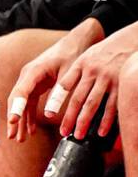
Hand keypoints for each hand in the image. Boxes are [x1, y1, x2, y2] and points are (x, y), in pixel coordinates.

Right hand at [5, 20, 101, 143]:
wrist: (76, 42)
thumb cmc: (72, 55)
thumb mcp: (68, 74)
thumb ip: (59, 93)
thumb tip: (51, 115)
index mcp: (33, 71)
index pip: (20, 92)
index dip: (16, 108)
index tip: (13, 122)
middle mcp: (28, 76)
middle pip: (16, 100)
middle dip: (14, 119)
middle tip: (13, 137)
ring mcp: (31, 80)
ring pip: (21, 104)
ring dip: (21, 121)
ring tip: (20, 139)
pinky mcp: (37, 85)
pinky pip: (29, 103)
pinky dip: (29, 116)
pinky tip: (31, 130)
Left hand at [43, 25, 136, 140]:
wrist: (128, 41)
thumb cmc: (104, 52)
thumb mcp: (86, 58)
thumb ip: (75, 74)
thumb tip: (62, 92)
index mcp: (80, 65)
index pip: (65, 85)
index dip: (56, 100)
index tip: (48, 114)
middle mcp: (92, 72)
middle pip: (77, 98)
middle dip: (69, 117)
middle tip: (63, 132)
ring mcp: (107, 78)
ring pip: (93, 104)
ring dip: (85, 122)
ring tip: (79, 135)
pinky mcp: (121, 84)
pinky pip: (112, 105)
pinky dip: (106, 120)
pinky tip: (100, 131)